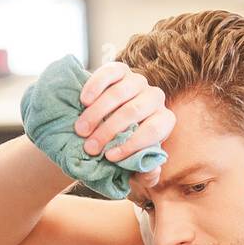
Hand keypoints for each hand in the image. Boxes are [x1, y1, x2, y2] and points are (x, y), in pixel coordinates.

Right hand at [76, 61, 175, 185]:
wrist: (106, 133)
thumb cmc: (123, 154)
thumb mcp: (136, 171)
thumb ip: (146, 174)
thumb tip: (152, 168)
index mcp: (163, 122)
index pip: (153, 129)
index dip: (132, 144)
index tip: (109, 157)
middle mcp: (155, 98)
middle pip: (134, 111)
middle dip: (109, 131)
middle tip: (89, 147)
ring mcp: (138, 82)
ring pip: (119, 93)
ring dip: (97, 113)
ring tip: (80, 131)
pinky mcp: (121, 70)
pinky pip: (110, 72)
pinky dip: (95, 85)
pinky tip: (83, 101)